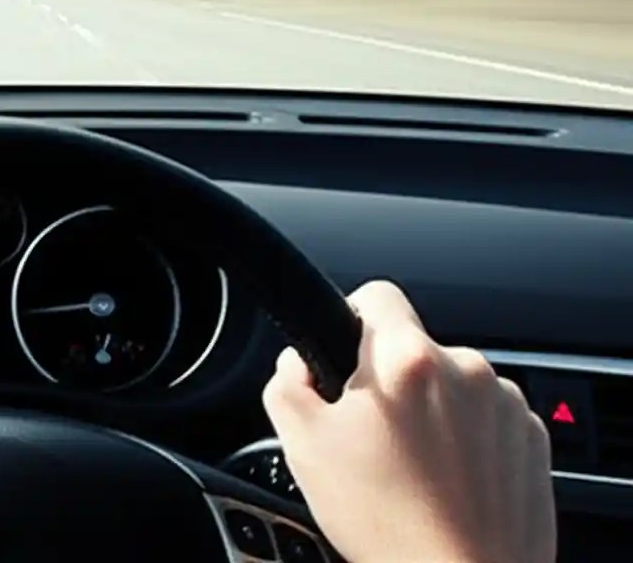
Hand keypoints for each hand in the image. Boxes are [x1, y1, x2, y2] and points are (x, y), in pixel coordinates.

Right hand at [263, 281, 555, 562]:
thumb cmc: (388, 523)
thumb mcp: (302, 447)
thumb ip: (286, 385)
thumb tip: (296, 364)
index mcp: (405, 359)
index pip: (376, 295)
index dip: (351, 320)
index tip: (345, 356)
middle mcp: (465, 368)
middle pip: (412, 350)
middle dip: (389, 383)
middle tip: (370, 438)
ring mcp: (506, 403)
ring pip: (451, 385)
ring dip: (432, 412)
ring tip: (412, 470)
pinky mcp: (532, 437)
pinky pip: (487, 419)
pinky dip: (467, 441)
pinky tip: (447, 483)